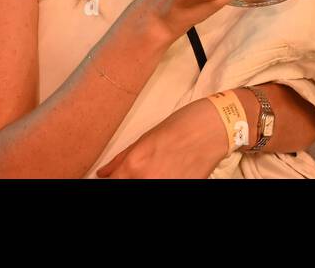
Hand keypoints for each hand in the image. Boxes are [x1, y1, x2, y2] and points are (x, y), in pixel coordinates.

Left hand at [96, 97, 227, 178]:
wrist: (212, 127)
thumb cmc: (180, 126)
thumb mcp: (145, 138)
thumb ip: (121, 159)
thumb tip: (103, 174)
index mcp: (133, 166)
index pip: (113, 183)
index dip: (113, 180)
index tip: (117, 177)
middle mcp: (146, 180)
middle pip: (129, 187)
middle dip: (132, 179)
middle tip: (145, 169)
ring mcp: (166, 186)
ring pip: (146, 188)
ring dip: (148, 180)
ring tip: (162, 168)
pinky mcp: (183, 188)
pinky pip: (167, 189)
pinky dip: (167, 180)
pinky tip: (172, 172)